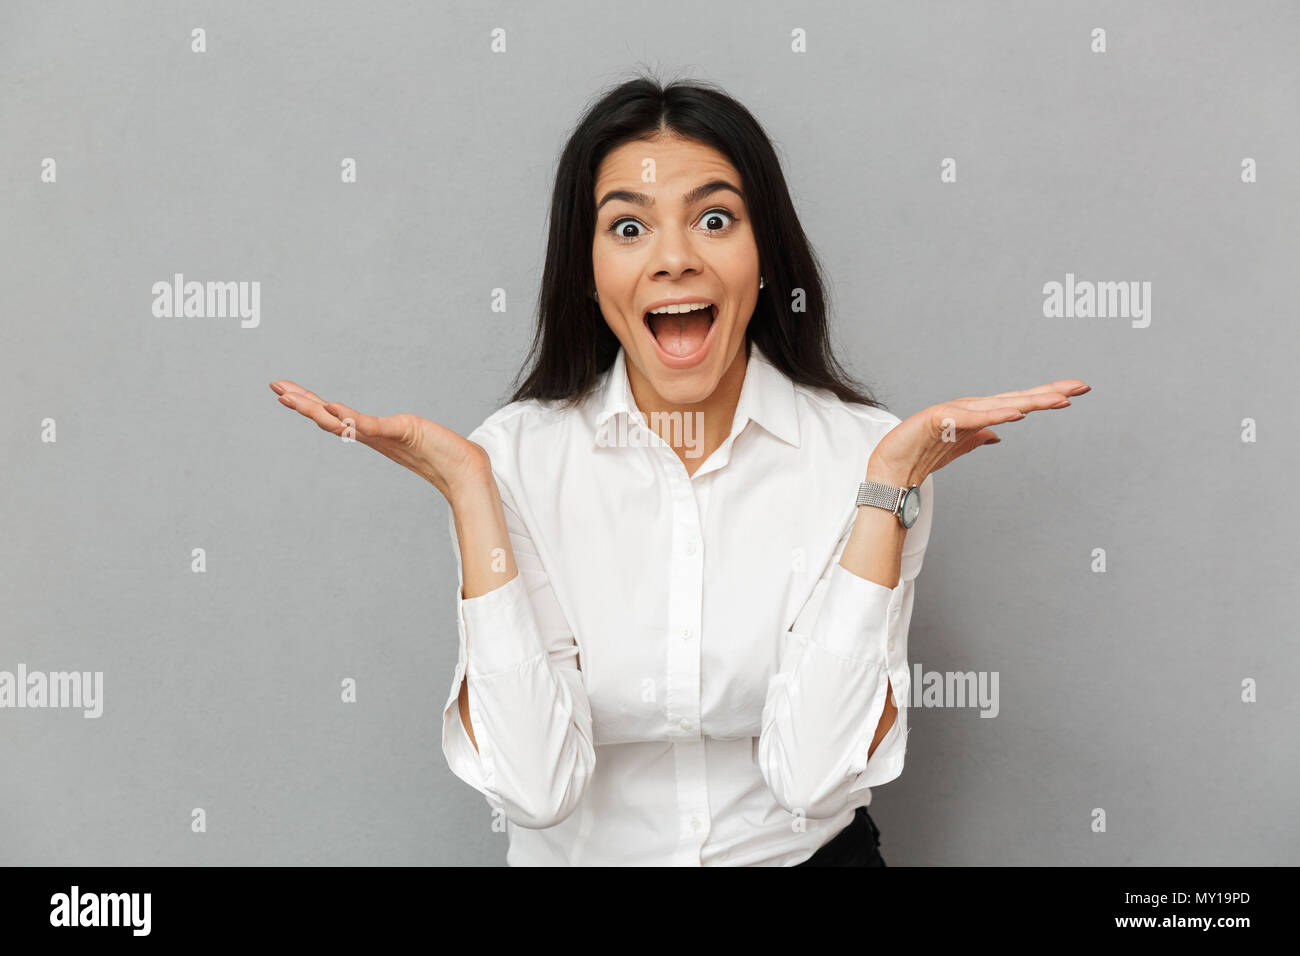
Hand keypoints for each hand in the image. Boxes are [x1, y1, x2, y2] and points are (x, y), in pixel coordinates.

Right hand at [269, 380, 489, 501]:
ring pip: (340, 422)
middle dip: (301, 403)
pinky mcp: (398, 434)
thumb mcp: (410, 435)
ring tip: (290, 397)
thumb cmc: (441, 453)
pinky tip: (330, 406)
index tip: (286, 392)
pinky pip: (368, 426)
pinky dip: (348, 417)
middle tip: (275, 388)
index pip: (334, 417)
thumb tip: (395, 428)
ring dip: (314, 409)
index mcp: (372, 435)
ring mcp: (382, 437)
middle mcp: (372, 437)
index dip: (310, 404)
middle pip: (328, 418)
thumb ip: (397, 431)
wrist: (463, 468)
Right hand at [867, 379, 1090, 485]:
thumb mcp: (957, 447)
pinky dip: (994, 415)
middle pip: (1016, 399)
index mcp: (976, 414)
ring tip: (1059, 400)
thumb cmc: (919, 455)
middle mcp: (969, 409)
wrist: (891, 469)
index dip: (1046, 396)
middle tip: (1081, 386)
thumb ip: (977, 438)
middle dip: (1049, 392)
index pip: (1017, 402)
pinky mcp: (940, 421)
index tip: (1076, 391)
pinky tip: (1016, 414)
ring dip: (1030, 401)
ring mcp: (955, 413)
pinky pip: (972, 419)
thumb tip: (997, 436)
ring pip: (999, 405)